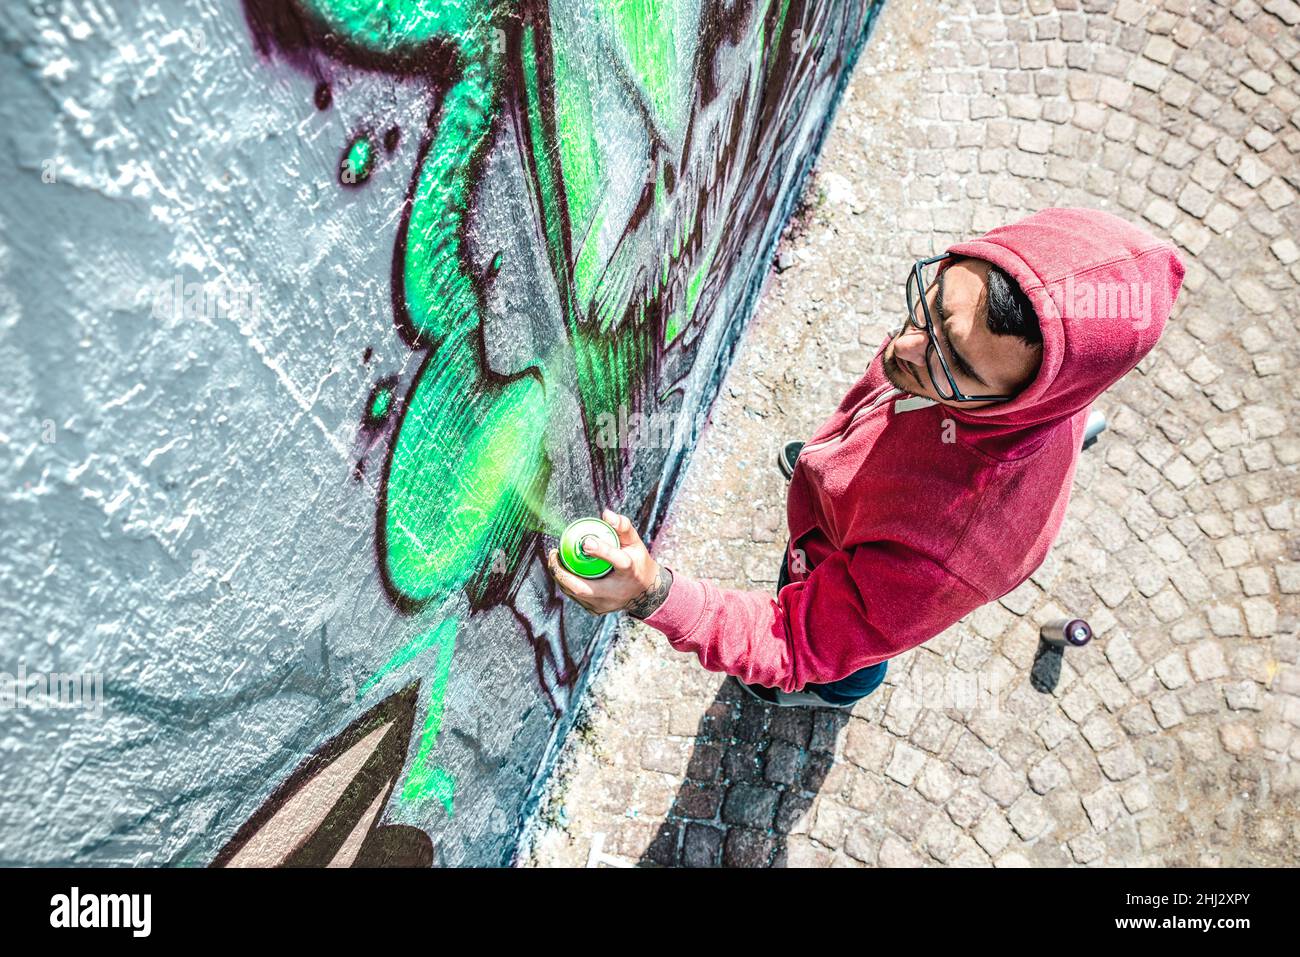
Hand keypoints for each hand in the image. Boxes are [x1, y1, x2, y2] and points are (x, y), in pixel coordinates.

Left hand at [547, 508, 664, 615]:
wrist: (644, 592)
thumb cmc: (636, 562)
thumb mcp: (635, 543)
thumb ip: (623, 527)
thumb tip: (606, 513)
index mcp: (630, 572)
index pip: (618, 561)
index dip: (602, 551)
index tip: (586, 542)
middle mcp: (617, 593)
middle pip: (584, 587)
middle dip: (562, 572)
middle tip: (553, 553)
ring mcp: (605, 605)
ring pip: (575, 593)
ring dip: (561, 576)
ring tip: (555, 559)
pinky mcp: (596, 610)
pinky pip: (575, 596)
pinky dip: (567, 583)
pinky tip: (562, 570)